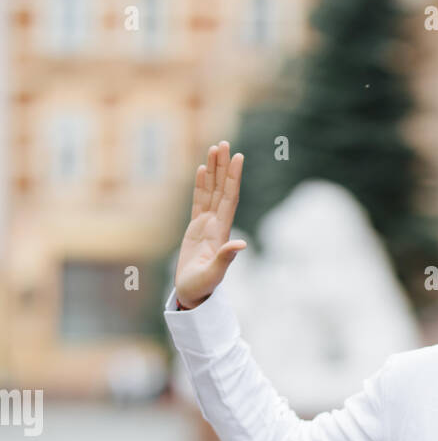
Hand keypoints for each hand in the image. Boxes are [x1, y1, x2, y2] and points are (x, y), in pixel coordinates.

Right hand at [174, 140, 246, 308]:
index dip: (233, 178)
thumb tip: (241, 245)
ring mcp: (207, 226)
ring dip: (213, 171)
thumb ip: (225, 259)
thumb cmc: (201, 288)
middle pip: (221, 190)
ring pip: (211, 192)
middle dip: (223, 167)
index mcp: (221, 232)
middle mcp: (216, 225)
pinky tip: (202, 170)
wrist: (193, 296)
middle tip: (224, 144)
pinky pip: (199, 201)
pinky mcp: (195, 229)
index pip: (229, 199)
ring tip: (214, 148)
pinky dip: (201, 185)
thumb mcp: (213, 274)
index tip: (238, 157)